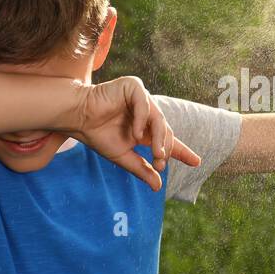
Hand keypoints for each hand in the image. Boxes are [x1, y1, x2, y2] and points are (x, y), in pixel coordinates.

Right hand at [71, 76, 199, 189]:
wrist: (77, 118)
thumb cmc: (97, 135)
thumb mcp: (123, 156)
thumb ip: (141, 169)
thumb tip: (158, 187)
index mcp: (145, 129)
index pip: (168, 140)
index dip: (182, 151)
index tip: (197, 162)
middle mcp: (147, 113)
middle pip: (166, 131)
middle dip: (166, 149)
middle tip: (160, 163)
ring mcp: (142, 98)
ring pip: (159, 119)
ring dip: (159, 138)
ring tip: (156, 154)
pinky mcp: (133, 86)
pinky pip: (145, 104)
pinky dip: (143, 120)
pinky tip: (137, 134)